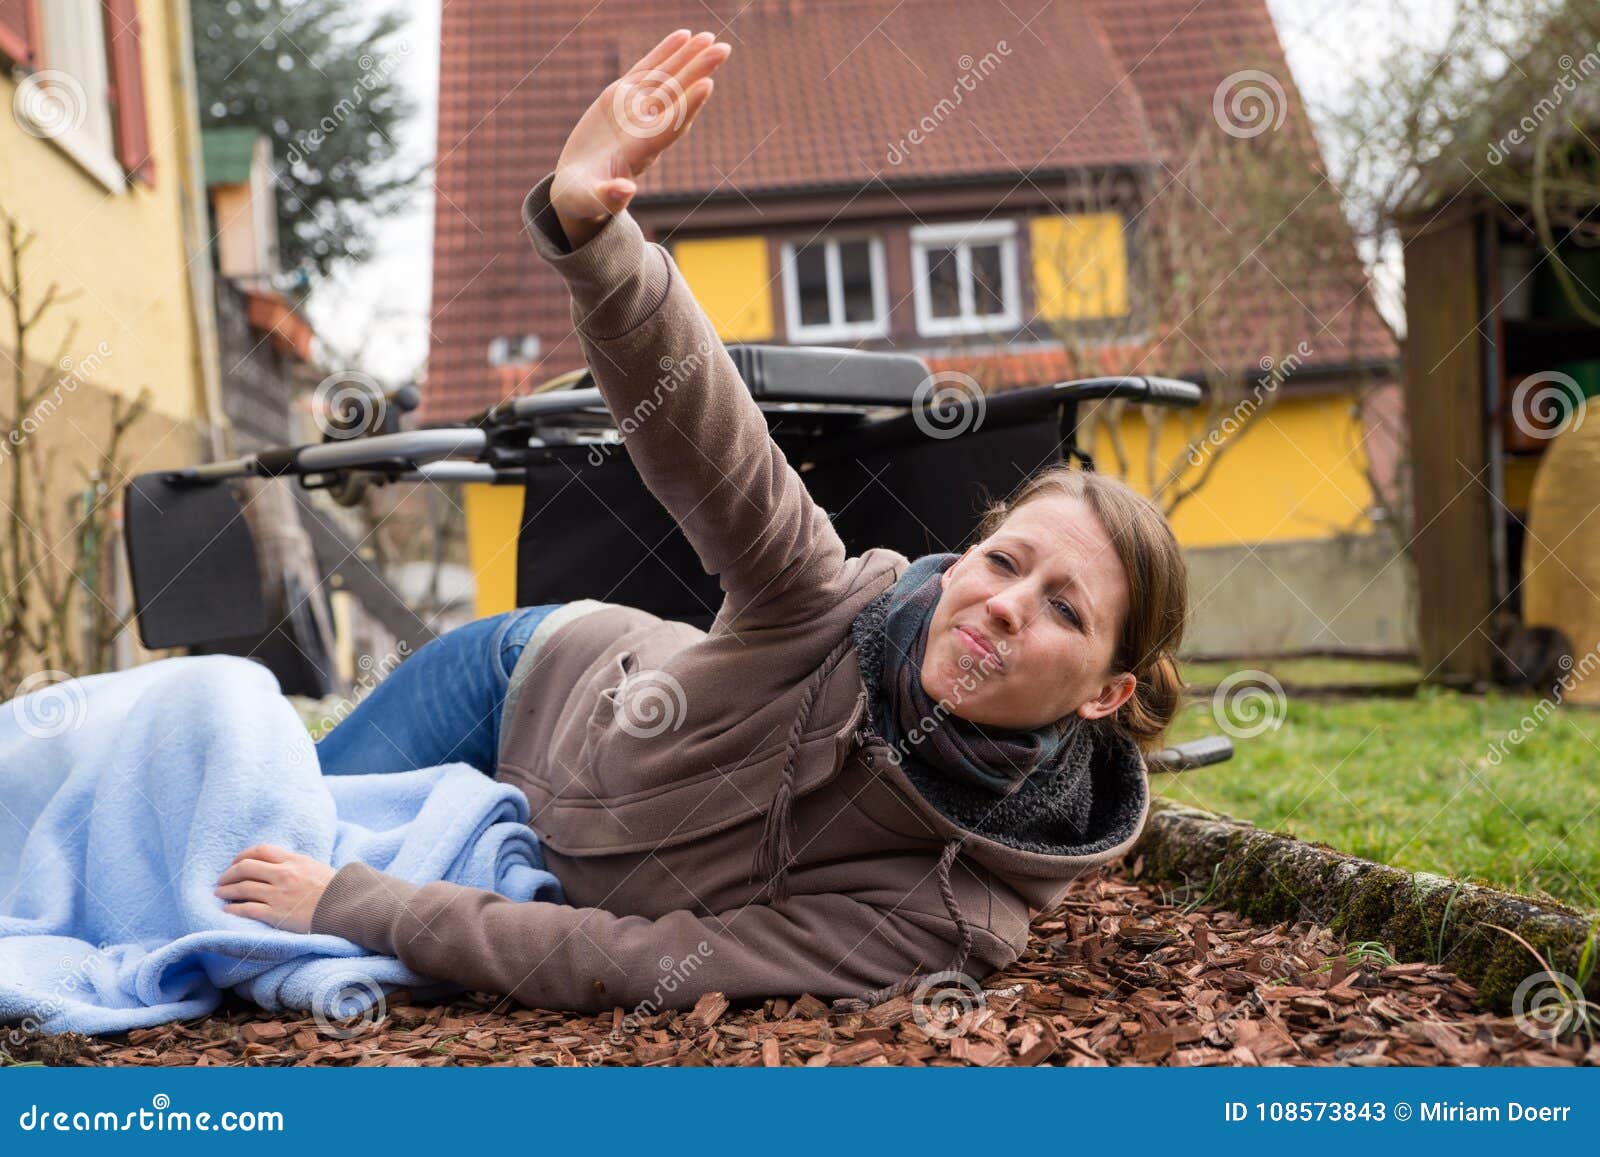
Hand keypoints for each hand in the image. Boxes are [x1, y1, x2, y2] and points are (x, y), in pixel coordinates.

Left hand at [215, 844, 334, 933]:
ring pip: (242, 888)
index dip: (243, 855)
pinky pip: (247, 910)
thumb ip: (295, 864)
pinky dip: (234, 909)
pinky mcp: (276, 914)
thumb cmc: (335, 889)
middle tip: (222, 880)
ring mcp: (278, 895)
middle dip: (229, 873)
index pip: (261, 850)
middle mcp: (283, 875)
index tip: (236, 862)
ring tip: (219, 894)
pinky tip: (227, 910)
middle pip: (246, 868)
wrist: (347, 908)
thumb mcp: (315, 867)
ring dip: (227, 891)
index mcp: (294, 861)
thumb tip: (276, 866)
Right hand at [551, 28, 731, 246]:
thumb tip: (625, 192)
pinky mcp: (623, 97)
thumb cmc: (585, 199)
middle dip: (698, 72)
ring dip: (688, 58)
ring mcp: (636, 110)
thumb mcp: (591, 201)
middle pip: (676, 97)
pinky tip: (684, 36)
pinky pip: (648, 70)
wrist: (580, 188)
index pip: (670, 126)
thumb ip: (608, 197)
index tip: (708, 83)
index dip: (688, 105)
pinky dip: (665, 53)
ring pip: (667, 79)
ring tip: (710, 38)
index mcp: (640, 152)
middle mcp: (645, 128)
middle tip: (722, 49)